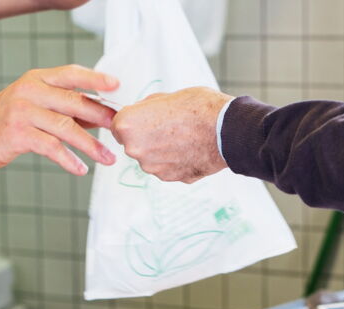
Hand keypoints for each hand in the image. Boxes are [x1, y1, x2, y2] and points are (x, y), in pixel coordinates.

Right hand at [0, 65, 118, 174]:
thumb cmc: (8, 120)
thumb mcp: (36, 105)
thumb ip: (66, 108)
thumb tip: (102, 115)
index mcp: (37, 80)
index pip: (71, 74)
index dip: (95, 78)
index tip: (116, 85)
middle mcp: (30, 91)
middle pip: (74, 102)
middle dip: (101, 117)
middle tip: (119, 129)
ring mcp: (23, 112)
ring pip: (66, 127)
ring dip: (91, 145)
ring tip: (107, 158)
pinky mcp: (18, 134)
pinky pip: (51, 147)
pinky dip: (69, 160)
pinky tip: (80, 169)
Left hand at [112, 87, 233, 182]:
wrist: (226, 131)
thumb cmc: (199, 109)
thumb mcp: (166, 96)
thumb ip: (148, 108)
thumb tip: (143, 113)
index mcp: (128, 125)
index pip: (116, 125)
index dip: (132, 121)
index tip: (143, 119)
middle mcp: (135, 149)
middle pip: (133, 143)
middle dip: (146, 136)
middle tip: (168, 126)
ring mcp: (152, 167)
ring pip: (150, 157)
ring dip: (160, 150)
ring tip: (182, 137)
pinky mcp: (169, 178)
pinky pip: (166, 167)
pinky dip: (174, 161)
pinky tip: (189, 149)